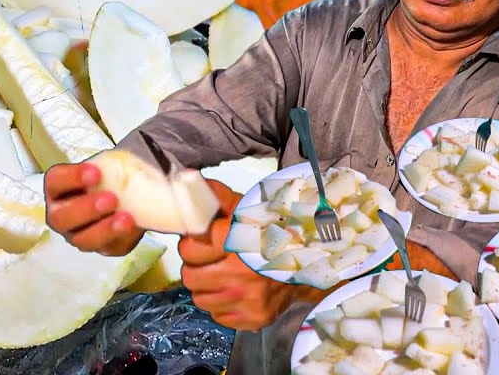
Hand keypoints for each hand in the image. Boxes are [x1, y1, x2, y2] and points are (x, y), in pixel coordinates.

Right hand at [43, 161, 144, 255]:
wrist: (130, 191)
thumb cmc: (111, 174)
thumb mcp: (110, 163)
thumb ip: (111, 164)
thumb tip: (131, 164)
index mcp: (57, 187)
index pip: (55, 181)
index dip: (72, 178)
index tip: (95, 172)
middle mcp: (61, 214)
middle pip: (61, 217)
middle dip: (86, 209)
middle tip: (111, 198)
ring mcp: (78, 234)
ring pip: (82, 239)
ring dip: (103, 230)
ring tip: (125, 218)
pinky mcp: (101, 248)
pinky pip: (108, 248)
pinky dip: (122, 238)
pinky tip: (134, 227)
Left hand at [178, 180, 323, 330]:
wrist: (310, 261)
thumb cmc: (271, 232)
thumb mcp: (246, 208)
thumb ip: (216, 196)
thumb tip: (188, 179)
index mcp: (238, 241)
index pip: (189, 250)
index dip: (192, 244)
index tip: (202, 242)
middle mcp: (243, 272)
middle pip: (190, 276)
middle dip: (197, 267)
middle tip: (212, 260)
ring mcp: (249, 299)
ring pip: (200, 299)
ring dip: (207, 288)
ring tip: (223, 276)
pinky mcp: (255, 318)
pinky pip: (218, 316)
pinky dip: (222, 305)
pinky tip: (235, 291)